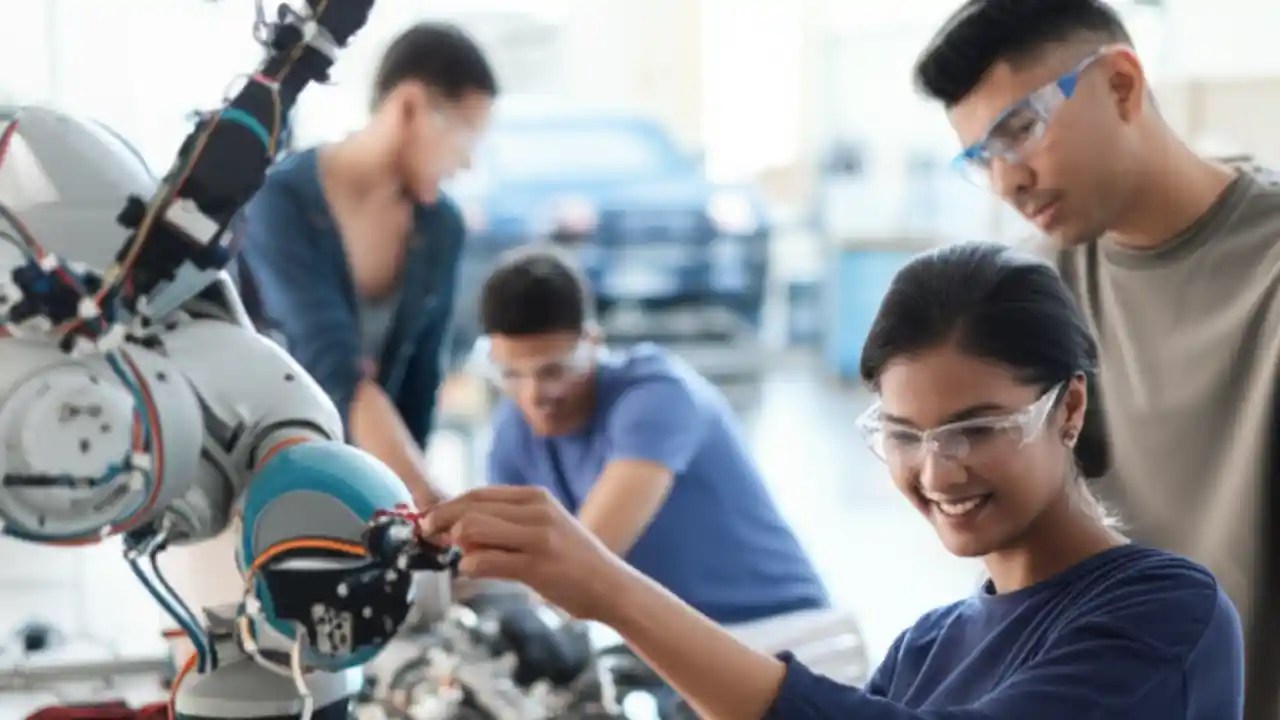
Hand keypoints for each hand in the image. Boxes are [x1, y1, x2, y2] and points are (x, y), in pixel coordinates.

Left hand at [422, 486, 634, 619]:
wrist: (610, 585)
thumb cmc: (571, 560)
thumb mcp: (542, 528)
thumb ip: (505, 523)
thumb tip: (459, 530)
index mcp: (535, 497)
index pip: (478, 493)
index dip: (446, 506)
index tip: (427, 520)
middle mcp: (536, 510)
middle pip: (471, 507)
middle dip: (440, 521)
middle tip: (426, 537)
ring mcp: (538, 537)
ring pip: (475, 529)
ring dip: (457, 545)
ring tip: (461, 558)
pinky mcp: (538, 566)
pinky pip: (488, 561)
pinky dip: (471, 566)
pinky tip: (472, 571)